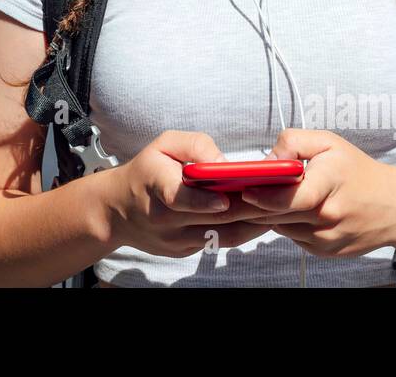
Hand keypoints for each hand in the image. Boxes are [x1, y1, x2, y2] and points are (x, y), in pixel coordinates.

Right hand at [96, 130, 293, 258]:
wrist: (117, 211)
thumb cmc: (147, 171)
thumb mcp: (164, 144)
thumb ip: (195, 145)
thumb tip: (224, 163)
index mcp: (156, 185)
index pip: (178, 198)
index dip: (203, 201)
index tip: (226, 199)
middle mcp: (164, 219)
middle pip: (211, 218)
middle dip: (246, 209)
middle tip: (276, 198)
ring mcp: (175, 240)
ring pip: (221, 236)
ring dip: (251, 225)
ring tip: (278, 211)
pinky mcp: (184, 251)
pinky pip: (219, 243)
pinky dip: (243, 232)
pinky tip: (262, 220)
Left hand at [237, 129, 395, 258]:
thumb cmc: (357, 171)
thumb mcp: (329, 143)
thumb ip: (293, 142)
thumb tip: (266, 161)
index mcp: (329, 184)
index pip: (290, 198)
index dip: (264, 196)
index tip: (246, 189)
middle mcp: (328, 216)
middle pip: (278, 214)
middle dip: (255, 205)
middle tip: (240, 193)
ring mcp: (326, 238)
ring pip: (281, 227)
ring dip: (270, 215)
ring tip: (270, 197)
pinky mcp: (324, 251)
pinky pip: (292, 237)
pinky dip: (287, 224)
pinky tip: (295, 210)